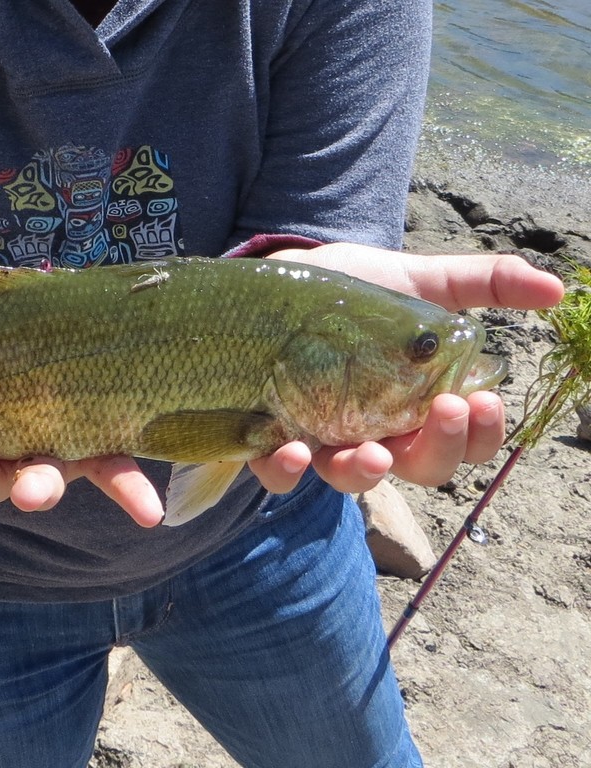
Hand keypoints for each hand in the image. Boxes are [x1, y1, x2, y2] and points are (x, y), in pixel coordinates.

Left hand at [249, 243, 564, 493]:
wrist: (281, 277)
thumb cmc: (354, 290)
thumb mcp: (419, 280)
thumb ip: (483, 284)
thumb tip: (556, 289)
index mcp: (419, 405)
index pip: (465, 440)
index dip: (482, 432)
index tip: (485, 399)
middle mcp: (377, 432)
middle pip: (422, 469)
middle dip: (440, 449)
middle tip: (445, 410)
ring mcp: (324, 440)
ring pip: (351, 480)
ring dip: (366, 474)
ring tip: (372, 453)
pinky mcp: (270, 438)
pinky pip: (278, 473)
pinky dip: (287, 471)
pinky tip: (293, 450)